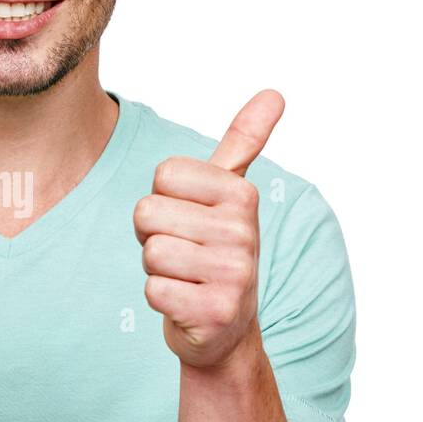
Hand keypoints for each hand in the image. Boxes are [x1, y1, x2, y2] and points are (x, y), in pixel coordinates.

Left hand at [133, 90, 284, 368]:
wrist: (225, 328)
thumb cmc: (216, 251)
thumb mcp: (230, 194)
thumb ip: (243, 143)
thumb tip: (274, 93)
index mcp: (241, 194)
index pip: (162, 175)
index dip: (163, 199)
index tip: (187, 219)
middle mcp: (244, 231)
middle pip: (148, 212)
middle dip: (154, 235)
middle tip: (184, 252)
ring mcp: (234, 274)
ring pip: (150, 252)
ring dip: (157, 268)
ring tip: (185, 276)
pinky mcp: (214, 312)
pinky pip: (154, 290)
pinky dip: (161, 299)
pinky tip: (186, 302)